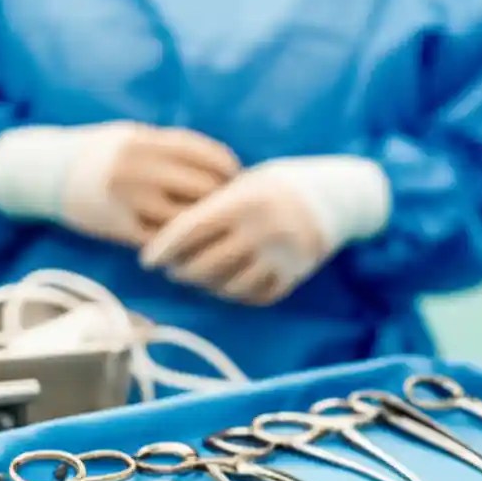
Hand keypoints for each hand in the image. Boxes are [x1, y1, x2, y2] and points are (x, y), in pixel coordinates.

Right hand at [0, 122, 239, 245]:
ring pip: (189, 218)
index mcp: (146, 142)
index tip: (238, 178)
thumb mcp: (138, 136)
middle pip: (205, 189)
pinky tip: (195, 240)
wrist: (49, 173)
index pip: (208, 156)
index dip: (231, 169)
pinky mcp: (121, 228)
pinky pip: (166, 240)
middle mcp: (138, 170)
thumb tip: (229, 166)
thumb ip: (177, 147)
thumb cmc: (105, 153)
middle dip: (225, 198)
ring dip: (208, 224)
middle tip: (234, 205)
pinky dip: (185, 242)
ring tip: (219, 224)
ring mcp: (129, 201)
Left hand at [140, 157, 389, 305]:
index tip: (147, 260)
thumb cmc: (275, 186)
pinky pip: (255, 295)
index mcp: (242, 203)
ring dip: (207, 286)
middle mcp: (261, 231)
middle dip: (181, 271)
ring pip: (227, 286)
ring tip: (199, 279)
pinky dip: (236, 294)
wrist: (334, 197)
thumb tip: (168, 239)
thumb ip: (210, 209)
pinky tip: (227, 285)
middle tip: (173, 270)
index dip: (163, 249)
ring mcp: (279, 256)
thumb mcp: (242, 185)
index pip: (189, 232)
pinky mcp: (294, 274)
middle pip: (203, 265)